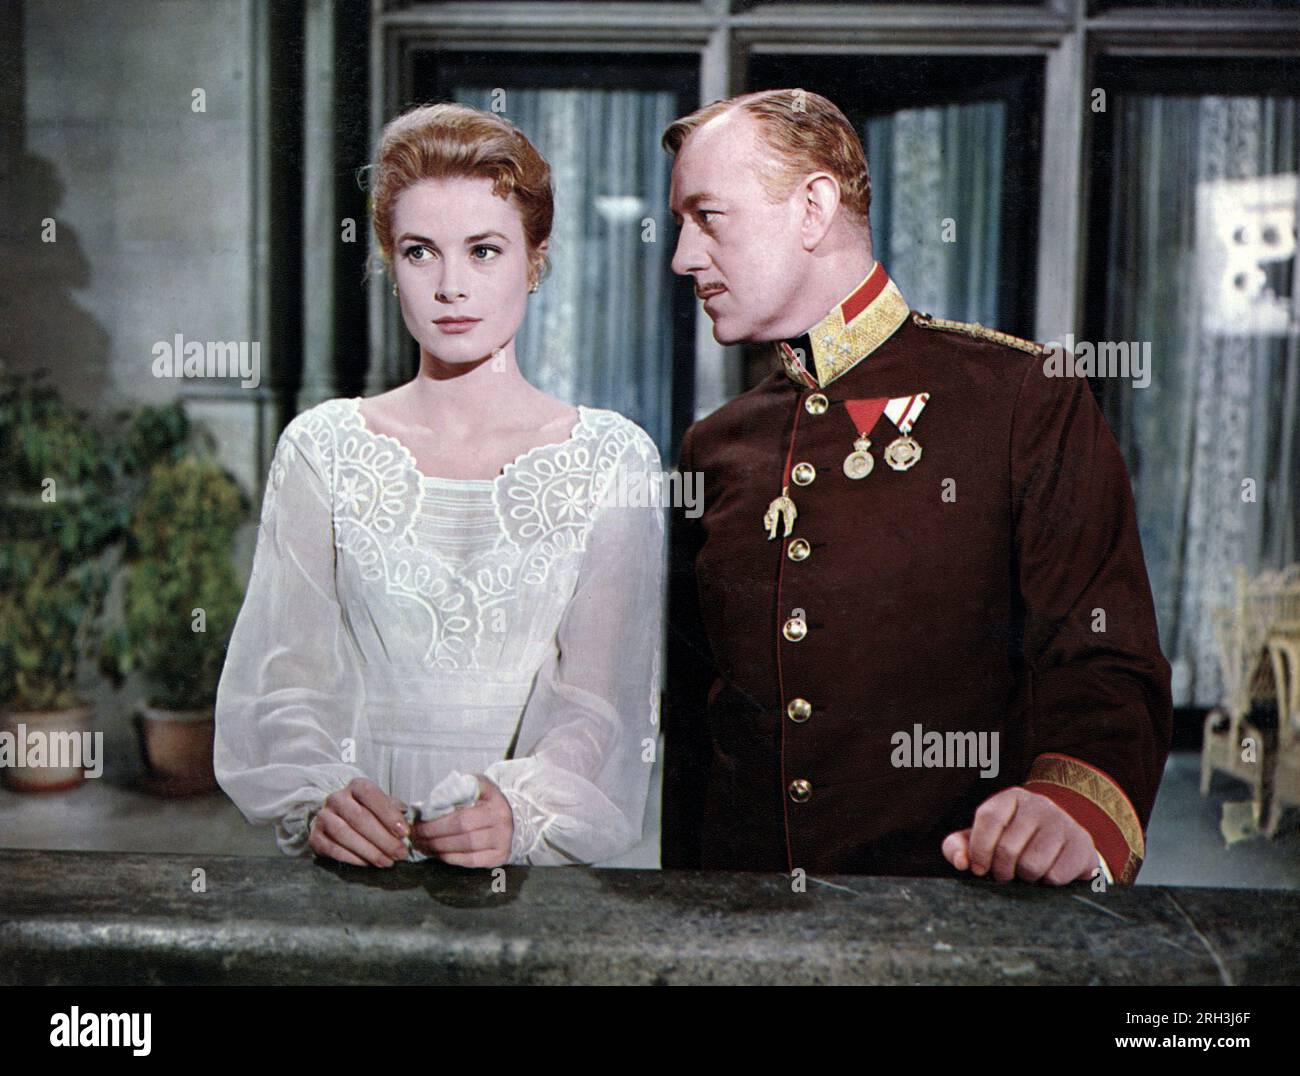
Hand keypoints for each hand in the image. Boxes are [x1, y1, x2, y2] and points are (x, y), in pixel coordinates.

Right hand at [308, 777, 409, 867]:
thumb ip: (394, 809)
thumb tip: (406, 819)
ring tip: (387, 862)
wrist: (337, 819)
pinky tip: (368, 864)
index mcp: (355, 786)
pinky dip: (352, 858)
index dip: (388, 813)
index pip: (371, 795)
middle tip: (400, 853)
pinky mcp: (315, 837)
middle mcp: (336, 798)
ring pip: (345, 834)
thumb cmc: (367, 811)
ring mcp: (323, 817)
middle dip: (383, 838)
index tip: (404, 832)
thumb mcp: (382, 804)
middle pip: (359, 818)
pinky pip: (333, 849)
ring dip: (369, 851)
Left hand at [410, 775, 513, 867]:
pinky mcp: (500, 856)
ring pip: (467, 846)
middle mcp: (501, 819)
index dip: (436, 821)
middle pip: (462, 830)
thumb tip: (427, 806)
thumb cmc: (487, 801)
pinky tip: (440, 855)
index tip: (418, 823)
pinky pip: (472, 860)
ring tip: (424, 845)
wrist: (514, 817)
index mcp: (493, 798)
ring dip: (440, 848)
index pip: (460, 812)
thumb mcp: (476, 786)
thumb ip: (456, 790)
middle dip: (434, 835)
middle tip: (416, 836)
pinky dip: (453, 858)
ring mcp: (503, 839)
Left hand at [942, 786, 1098, 884]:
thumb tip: (961, 862)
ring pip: (1032, 865)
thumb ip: (958, 846)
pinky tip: (1049, 872)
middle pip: (1008, 849)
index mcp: (1011, 798)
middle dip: (1002, 871)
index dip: (979, 849)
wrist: (1064, 845)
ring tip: (1027, 872)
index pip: (988, 818)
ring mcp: (1063, 822)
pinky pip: (1056, 876)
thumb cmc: (1015, 842)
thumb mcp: (983, 839)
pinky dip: (1048, 882)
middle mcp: (1039, 804)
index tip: (978, 869)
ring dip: (1025, 878)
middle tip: (1005, 874)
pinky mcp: (1082, 844)